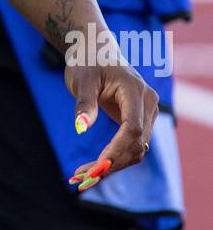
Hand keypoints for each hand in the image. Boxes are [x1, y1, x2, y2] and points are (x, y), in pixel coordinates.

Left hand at [64, 51, 158, 192]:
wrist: (96, 51)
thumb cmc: (87, 62)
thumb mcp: (81, 80)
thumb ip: (84, 103)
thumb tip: (81, 128)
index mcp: (135, 90)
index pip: (134, 128)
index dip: (117, 149)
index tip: (98, 167)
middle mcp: (148, 103)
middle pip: (136, 144)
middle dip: (111, 163)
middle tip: (82, 178)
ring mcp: (147, 113)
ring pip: (136, 149)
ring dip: (113, 165)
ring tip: (83, 176)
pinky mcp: (141, 120)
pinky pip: (132, 146)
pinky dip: (115, 159)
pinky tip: (94, 169)